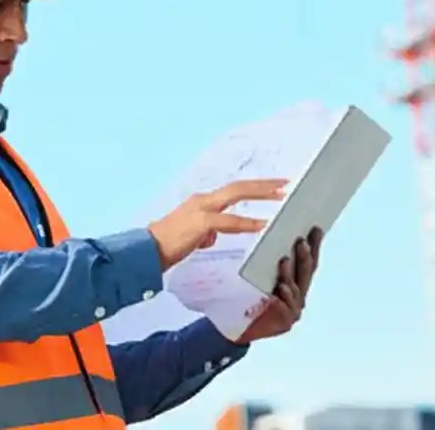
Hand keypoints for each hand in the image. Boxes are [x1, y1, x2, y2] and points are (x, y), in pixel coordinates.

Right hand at [147, 179, 286, 268]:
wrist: (148, 250)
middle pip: (238, 186)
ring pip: (235, 194)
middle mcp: (203, 200)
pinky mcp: (200, 222)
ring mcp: (201, 209)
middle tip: (286, 184)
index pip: (233, 190)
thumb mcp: (192, 235)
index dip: (254, 187)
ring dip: (260, 194)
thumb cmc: (168, 245)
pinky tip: (263, 225)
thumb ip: (204, 232)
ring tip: (282, 196)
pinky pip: (229, 221)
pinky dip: (247, 222)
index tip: (274, 186)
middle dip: (263, 184)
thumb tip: (213, 235)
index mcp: (202, 202)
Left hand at [237, 227, 322, 343]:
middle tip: (301, 240)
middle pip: (305, 273)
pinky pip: (286, 307)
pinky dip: (284, 296)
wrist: (237, 328)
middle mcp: (298, 296)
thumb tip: (273, 235)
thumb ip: (270, 261)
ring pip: (295, 288)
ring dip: (290, 273)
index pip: (307, 261)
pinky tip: (282, 287)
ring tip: (285, 259)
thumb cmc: (249, 299)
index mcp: (295, 282)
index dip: (314, 245)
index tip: (316, 228)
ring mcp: (293, 310)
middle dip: (304, 256)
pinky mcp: (284, 322)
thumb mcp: (260, 276)